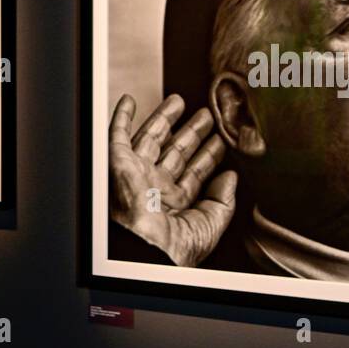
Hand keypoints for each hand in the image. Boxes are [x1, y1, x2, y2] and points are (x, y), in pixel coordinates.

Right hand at [108, 93, 236, 266]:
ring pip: (151, 139)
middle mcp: (154, 187)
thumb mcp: (210, 225)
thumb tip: (230, 177)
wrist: (143, 246)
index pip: (194, 173)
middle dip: (190, 133)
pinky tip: (129, 101)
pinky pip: (117, 134)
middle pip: (175, 152)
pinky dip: (121, 116)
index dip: (208, 156)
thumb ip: (223, 201)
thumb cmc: (172, 246)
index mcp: (173, 204)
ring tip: (179, 101)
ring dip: (164, 119)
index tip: (221, 141)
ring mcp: (137, 173)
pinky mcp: (119, 162)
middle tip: (206, 116)